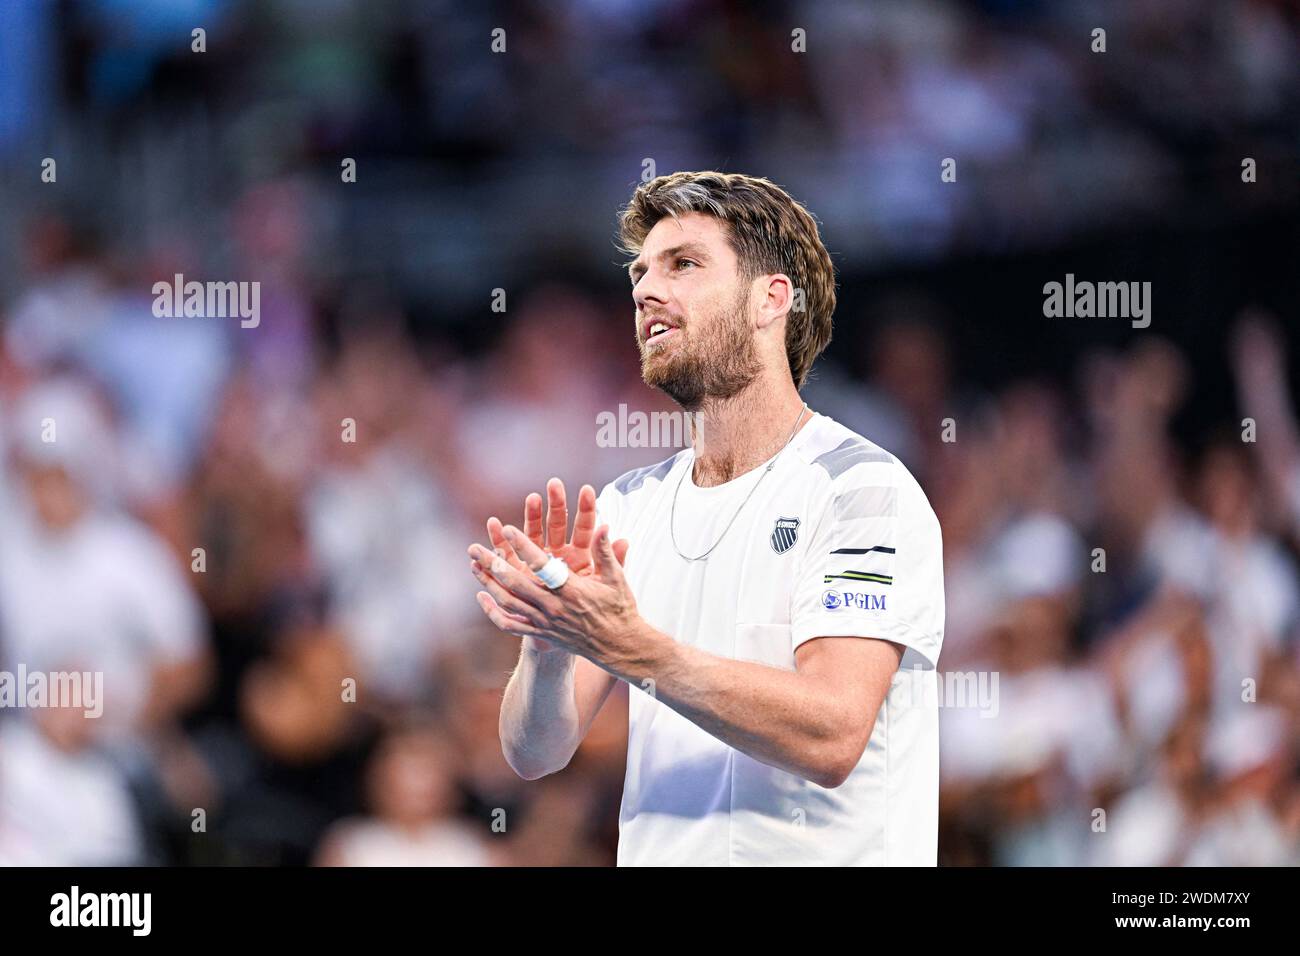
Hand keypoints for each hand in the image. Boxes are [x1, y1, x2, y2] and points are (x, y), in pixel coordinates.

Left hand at [475, 478, 628, 650]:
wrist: (619, 647)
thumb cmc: (620, 610)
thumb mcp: (617, 579)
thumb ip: (606, 552)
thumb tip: (603, 527)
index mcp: (572, 591)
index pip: (543, 566)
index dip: (524, 547)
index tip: (509, 529)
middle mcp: (554, 607)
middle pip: (516, 584)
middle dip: (493, 564)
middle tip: (475, 548)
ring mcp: (545, 622)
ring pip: (508, 602)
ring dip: (488, 582)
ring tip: (474, 564)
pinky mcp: (541, 634)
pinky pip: (511, 625)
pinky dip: (493, 612)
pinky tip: (481, 596)